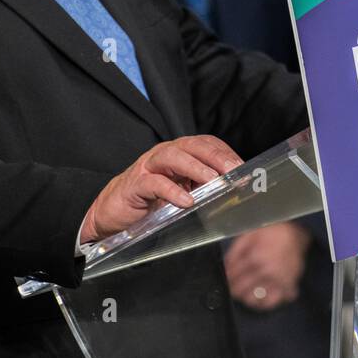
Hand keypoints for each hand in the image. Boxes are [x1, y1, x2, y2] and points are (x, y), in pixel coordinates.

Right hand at [81, 135, 242, 242]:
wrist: (113, 212)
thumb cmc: (151, 200)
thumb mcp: (182, 191)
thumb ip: (202, 187)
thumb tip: (233, 192)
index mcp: (179, 153)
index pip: (206, 144)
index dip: (226, 153)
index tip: (244, 168)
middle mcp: (165, 154)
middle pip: (193, 146)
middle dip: (216, 157)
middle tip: (234, 172)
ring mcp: (148, 167)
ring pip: (174, 158)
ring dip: (196, 168)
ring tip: (214, 181)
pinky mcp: (135, 184)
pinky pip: (154, 183)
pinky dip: (172, 191)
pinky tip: (186, 202)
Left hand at [225, 222, 309, 310]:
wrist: (295, 234)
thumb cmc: (272, 233)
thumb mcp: (249, 235)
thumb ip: (235, 251)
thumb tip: (225, 266)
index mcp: (256, 257)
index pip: (233, 276)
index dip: (227, 278)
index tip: (227, 279)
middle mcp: (267, 271)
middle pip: (242, 290)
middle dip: (234, 290)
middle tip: (234, 288)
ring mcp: (278, 280)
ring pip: (256, 300)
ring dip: (248, 298)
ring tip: (246, 294)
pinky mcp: (289, 285)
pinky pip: (275, 301)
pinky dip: (267, 302)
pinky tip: (262, 298)